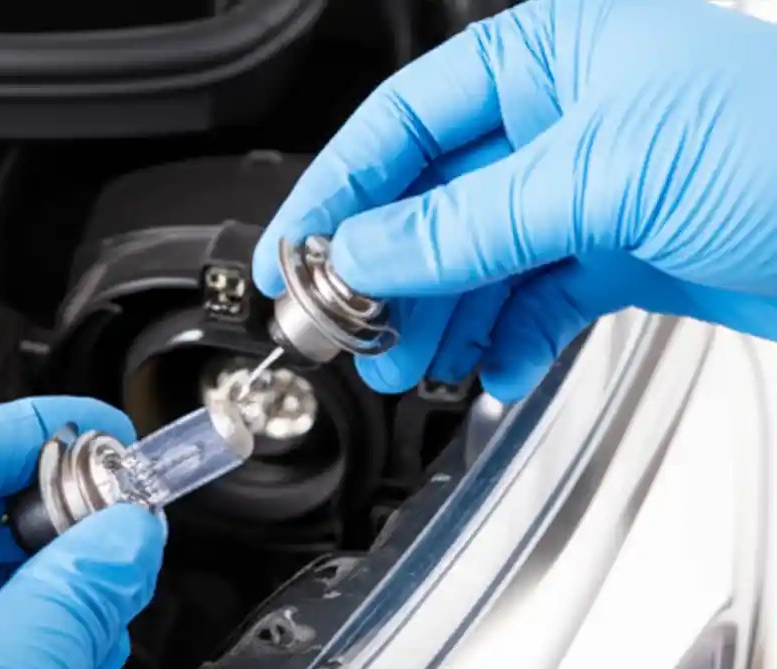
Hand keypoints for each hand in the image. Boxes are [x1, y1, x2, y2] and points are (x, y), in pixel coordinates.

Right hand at [254, 0, 776, 400]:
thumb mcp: (599, 175)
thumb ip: (467, 221)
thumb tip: (367, 250)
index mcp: (549, 55)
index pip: (406, 120)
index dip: (340, 188)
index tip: (293, 252)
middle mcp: (563, 117)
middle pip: (434, 195)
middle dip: (384, 266)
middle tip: (343, 326)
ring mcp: (591, 188)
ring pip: (477, 255)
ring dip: (435, 313)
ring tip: (403, 361)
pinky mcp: (622, 252)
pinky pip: (532, 296)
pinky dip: (503, 336)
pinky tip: (486, 364)